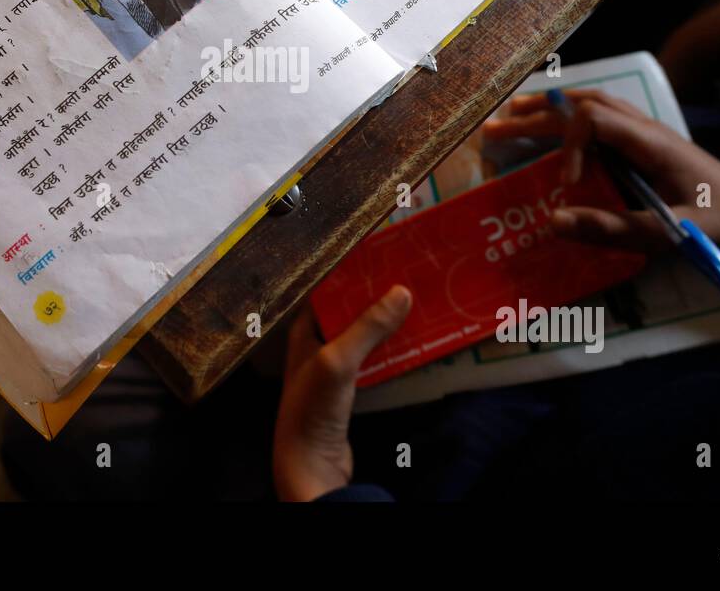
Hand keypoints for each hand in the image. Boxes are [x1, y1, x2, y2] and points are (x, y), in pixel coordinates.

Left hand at [273, 285, 410, 500]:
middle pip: (348, 312)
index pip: (328, 291)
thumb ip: (367, 326)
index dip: (352, 274)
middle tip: (408, 278)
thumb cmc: (313, 407)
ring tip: (416, 304)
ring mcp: (332, 368)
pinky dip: (389, 350)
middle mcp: (315, 345)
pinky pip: (372, 360)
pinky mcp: (348, 389)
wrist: (309, 462)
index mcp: (304, 331)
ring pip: (362, 336)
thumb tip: (401, 291)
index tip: (383, 258)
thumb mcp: (338, 360)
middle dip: (376, 298)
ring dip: (385, 324)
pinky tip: (411, 342)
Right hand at [482, 89, 719, 252]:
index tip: (565, 186)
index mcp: (653, 142)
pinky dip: (569, 120)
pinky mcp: (648, 147)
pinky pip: (602, 122)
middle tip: (494, 127)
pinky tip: (552, 130)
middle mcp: (647, 129)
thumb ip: (612, 229)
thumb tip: (551, 221)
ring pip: (593, 107)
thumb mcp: (670, 235)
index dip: (568, 146)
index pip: (594, 120)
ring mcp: (648, 135)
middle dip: (538, 114)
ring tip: (512, 114)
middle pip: (585, 104)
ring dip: (551, 110)